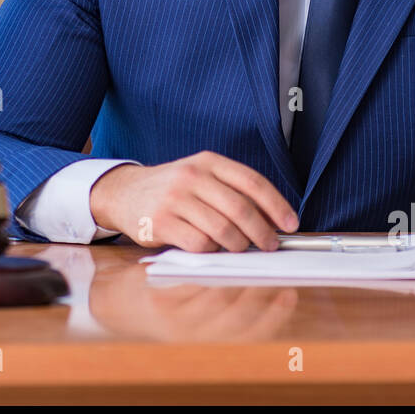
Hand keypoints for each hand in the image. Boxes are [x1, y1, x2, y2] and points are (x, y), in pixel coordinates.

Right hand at [89, 151, 298, 251]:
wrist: (124, 192)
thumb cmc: (171, 189)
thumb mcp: (199, 176)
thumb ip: (230, 191)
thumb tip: (270, 219)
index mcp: (208, 162)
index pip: (252, 182)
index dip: (276, 205)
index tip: (290, 223)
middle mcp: (192, 176)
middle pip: (241, 209)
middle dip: (262, 232)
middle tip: (270, 244)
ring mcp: (175, 199)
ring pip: (223, 230)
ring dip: (239, 245)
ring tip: (241, 249)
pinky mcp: (161, 222)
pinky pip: (199, 244)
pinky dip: (212, 251)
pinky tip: (212, 249)